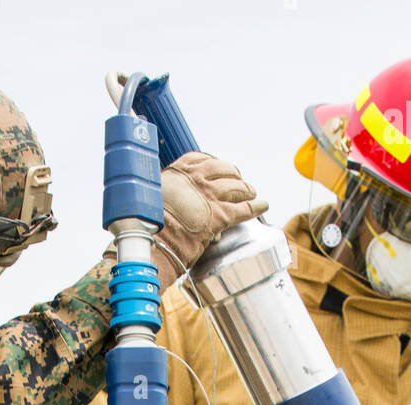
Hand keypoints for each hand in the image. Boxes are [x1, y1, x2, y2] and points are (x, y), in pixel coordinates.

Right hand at [153, 151, 268, 289]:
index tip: (219, 167)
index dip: (214, 163)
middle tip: (239, 181)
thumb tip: (179, 205)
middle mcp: (197, 178)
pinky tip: (262, 205)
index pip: (202, 159)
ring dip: (246, 189)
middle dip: (234, 175)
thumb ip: (169, 196)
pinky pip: (244, 208)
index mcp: (179, 171)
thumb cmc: (147, 225)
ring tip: (251, 192)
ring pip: (237, 187)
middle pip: (224, 170)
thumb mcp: (153, 199)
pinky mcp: (222, 215)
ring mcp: (211, 195)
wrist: (153, 240)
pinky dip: (256, 206)